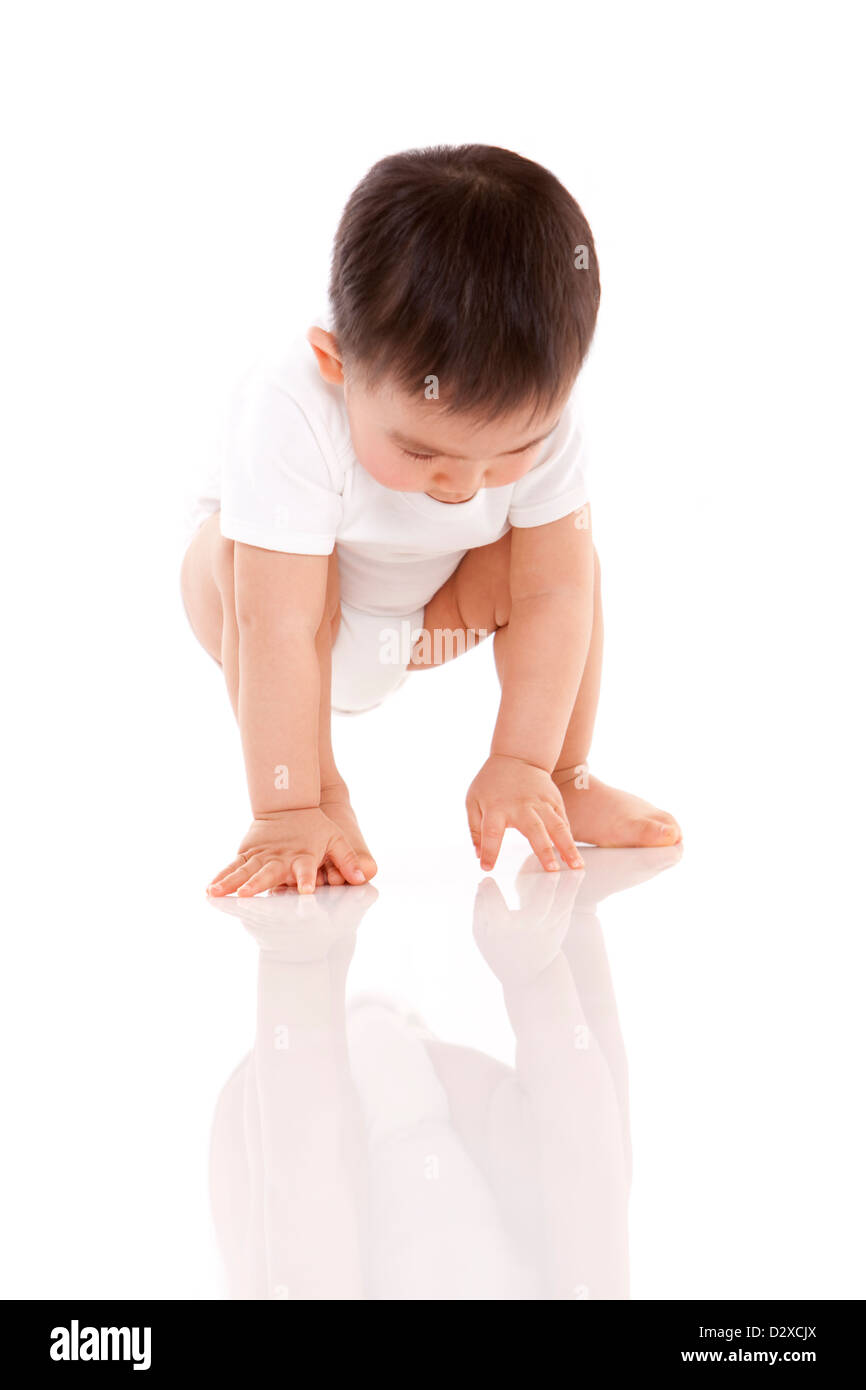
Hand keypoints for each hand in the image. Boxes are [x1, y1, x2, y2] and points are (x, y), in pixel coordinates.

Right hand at [207, 808, 368, 896]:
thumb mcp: (336, 839)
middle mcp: (280, 857)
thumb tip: (362, 878)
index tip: (305, 891)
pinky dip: (222, 876)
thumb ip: (348, 860)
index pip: (305, 870)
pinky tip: (210, 889)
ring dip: (230, 882)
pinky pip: (234, 866)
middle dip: (257, 884)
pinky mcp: (248, 852)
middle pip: (268, 872)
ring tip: (215, 894)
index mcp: (302, 856)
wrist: (289, 802)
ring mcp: (261, 855)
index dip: (306, 880)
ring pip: (244, 870)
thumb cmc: (315, 826)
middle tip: (246, 895)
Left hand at [466, 755, 583, 872]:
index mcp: (496, 807)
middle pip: (534, 829)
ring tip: (576, 866)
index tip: (487, 867)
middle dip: (544, 851)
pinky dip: (568, 838)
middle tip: (552, 871)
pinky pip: (563, 821)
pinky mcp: (554, 800)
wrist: (517, 756)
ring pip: (557, 826)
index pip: (491, 832)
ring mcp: (540, 802)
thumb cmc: (492, 782)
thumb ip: (475, 829)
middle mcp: (521, 806)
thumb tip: (478, 854)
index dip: (489, 851)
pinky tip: (573, 856)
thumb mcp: (473, 801)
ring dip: (568, 847)